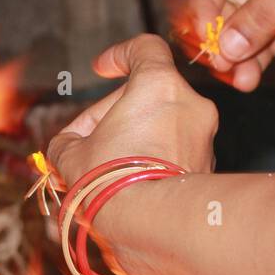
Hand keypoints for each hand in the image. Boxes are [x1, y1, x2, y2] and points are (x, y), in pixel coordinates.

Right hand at [47, 35, 216, 188]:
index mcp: (158, 86)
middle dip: (111, 117)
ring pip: (160, 127)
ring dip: (130, 141)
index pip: (145, 48)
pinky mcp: (207, 168)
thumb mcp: (72, 155)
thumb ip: (68, 141)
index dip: (119, 55)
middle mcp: (190, 105)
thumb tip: (67, 147)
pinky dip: (150, 162)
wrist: (152, 226)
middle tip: (81, 144)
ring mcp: (204, 138)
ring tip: (99, 172)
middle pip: (147, 96)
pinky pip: (173, 153)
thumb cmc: (111, 179)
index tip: (102, 69)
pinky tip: (124, 186)